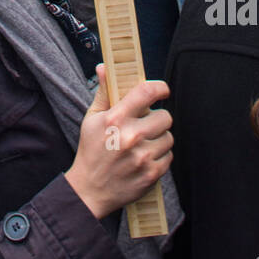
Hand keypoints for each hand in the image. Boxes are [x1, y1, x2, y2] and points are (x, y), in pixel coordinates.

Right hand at [64, 65, 172, 218]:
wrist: (89, 190)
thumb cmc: (91, 151)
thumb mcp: (92, 118)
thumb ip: (103, 92)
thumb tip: (105, 67)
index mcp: (115, 119)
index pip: (147, 92)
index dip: (159, 88)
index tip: (161, 90)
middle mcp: (130, 136)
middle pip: (165, 116)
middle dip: (157, 119)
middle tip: (146, 124)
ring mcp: (142, 157)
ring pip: (169, 137)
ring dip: (159, 139)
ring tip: (143, 144)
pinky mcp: (151, 174)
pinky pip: (169, 156)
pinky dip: (160, 156)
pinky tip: (144, 158)